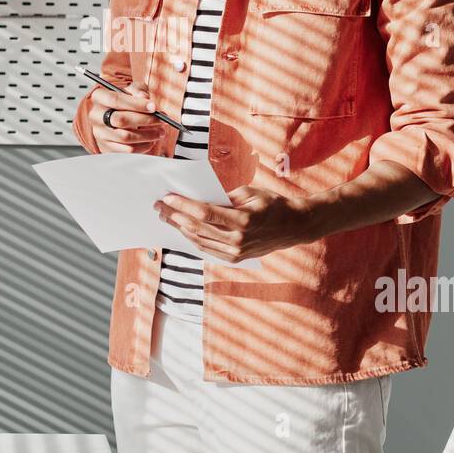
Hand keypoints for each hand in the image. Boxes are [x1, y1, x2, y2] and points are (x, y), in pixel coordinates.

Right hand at [89, 80, 166, 153]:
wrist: (117, 116)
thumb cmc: (125, 102)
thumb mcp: (132, 90)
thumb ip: (139, 91)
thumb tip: (145, 99)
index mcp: (99, 97)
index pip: (116, 100)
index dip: (136, 104)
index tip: (153, 107)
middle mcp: (96, 116)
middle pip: (121, 120)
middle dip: (145, 120)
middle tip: (161, 120)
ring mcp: (100, 133)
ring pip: (125, 137)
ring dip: (147, 135)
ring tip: (160, 131)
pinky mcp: (107, 147)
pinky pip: (127, 150)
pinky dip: (143, 146)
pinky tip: (151, 140)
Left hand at [152, 185, 312, 261]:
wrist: (294, 227)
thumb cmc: (273, 204)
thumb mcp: (250, 192)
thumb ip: (224, 196)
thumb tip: (197, 197)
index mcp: (243, 220)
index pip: (204, 213)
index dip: (183, 205)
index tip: (167, 198)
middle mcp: (237, 240)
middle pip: (197, 228)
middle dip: (175, 216)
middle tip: (159, 207)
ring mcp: (236, 253)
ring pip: (198, 241)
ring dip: (179, 229)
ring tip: (166, 217)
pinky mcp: (235, 259)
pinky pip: (207, 250)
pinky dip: (192, 239)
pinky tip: (182, 230)